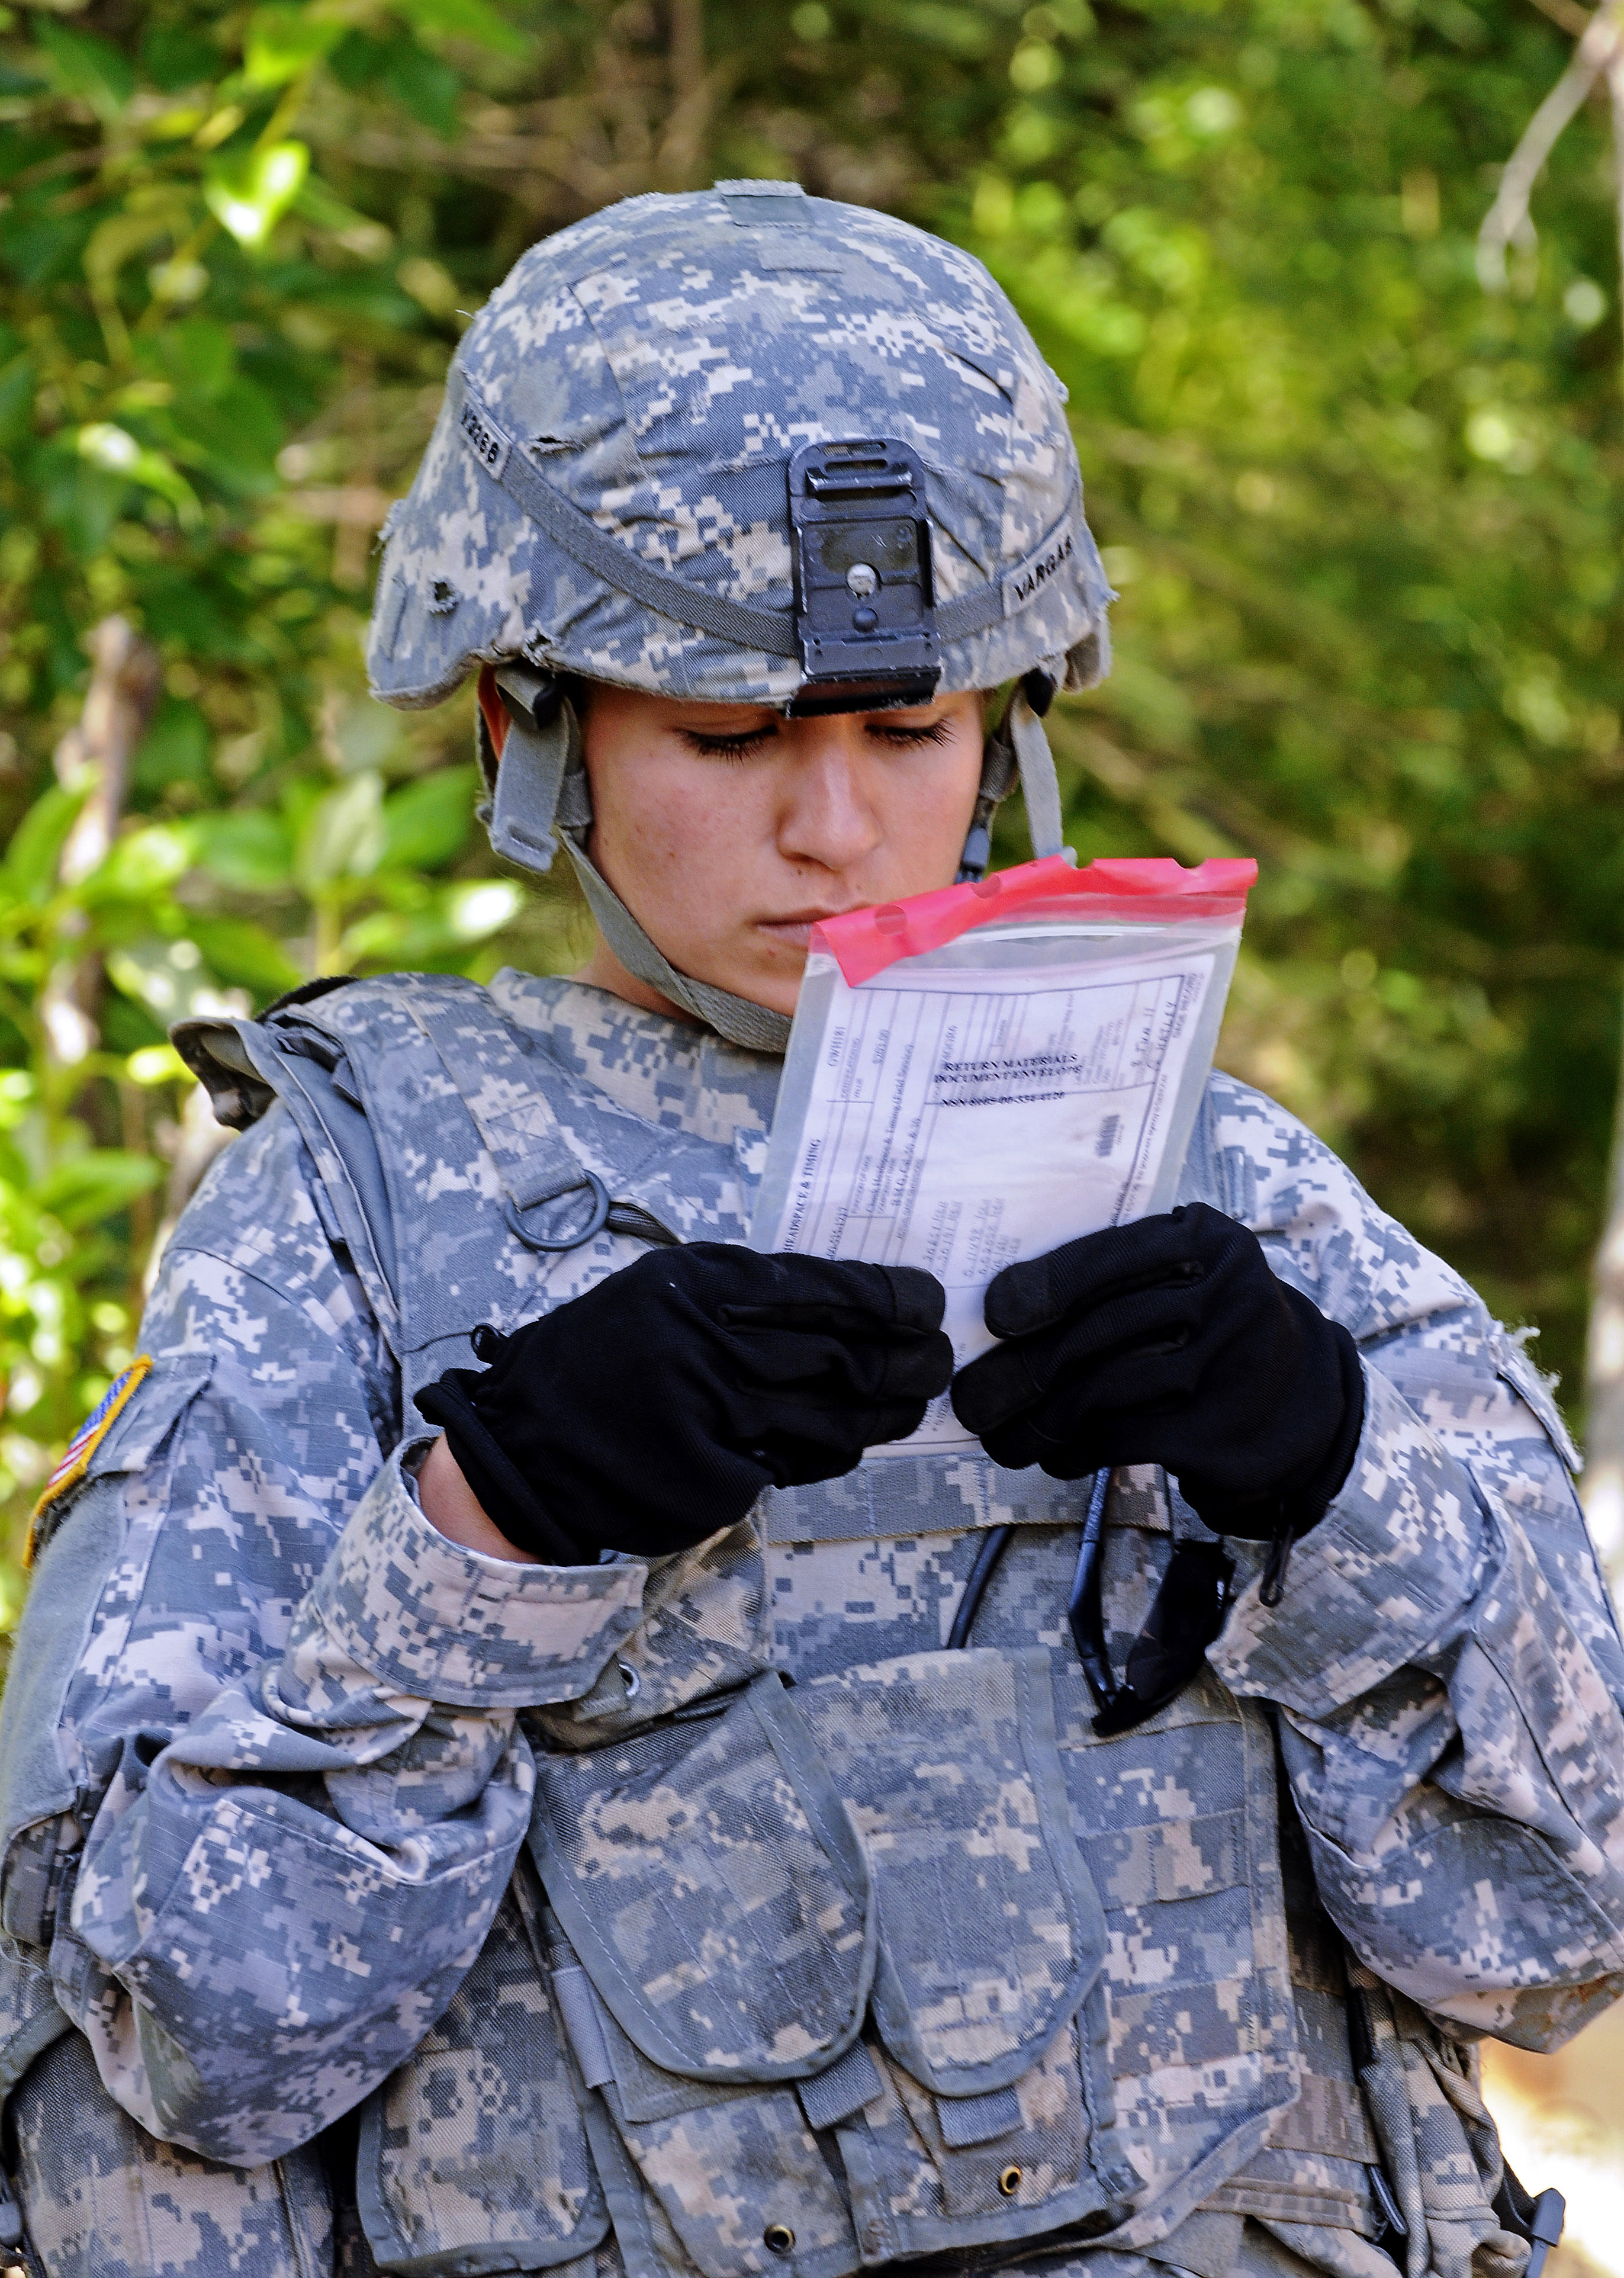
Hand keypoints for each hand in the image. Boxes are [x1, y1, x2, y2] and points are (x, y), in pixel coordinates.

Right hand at [418, 1245, 951, 1562]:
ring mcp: (712, 1420)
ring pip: (835, 1415)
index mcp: (696, 1287)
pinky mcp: (715, 1481)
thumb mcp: (661, 1296)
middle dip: (910, 1358)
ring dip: (888, 1411)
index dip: (891, 1298)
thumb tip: (852, 1299)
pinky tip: (848, 1442)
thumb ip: (745, 1294)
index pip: (825, 1289)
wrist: (523, 1452)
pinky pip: (797, 1466)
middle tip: (940, 1357)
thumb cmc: (599, 1363)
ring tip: (914, 1401)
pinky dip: (830, 1454)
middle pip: (846, 1354)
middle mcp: (708, 1348)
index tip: (927, 1302)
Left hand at [949, 1202, 1362, 1538]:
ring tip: (1002, 1438)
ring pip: (1101, 1392)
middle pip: (1096, 1333)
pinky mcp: (1220, 1432)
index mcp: (1207, 1240)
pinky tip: (1058, 1455)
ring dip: (1038, 1421)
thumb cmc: (1209, 1325)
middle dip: (1019, 1371)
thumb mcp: (1186, 1274)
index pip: (1111, 1257)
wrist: (1302, 1397)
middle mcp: (1225, 1296)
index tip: (994, 1316)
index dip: (1044, 1286)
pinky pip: (1122, 1438)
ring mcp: (1228, 1367)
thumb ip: (1118, 1273)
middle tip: (970, 1399)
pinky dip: (1077, 1449)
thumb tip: (998, 1308)